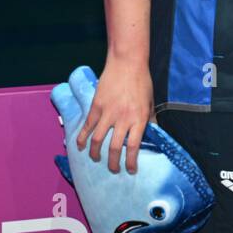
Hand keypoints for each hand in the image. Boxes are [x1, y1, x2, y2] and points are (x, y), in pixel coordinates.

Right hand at [77, 54, 154, 173]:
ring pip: (98, 140)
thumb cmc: (142, 81)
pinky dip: (81, 138)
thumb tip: (154, 134)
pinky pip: (87, 126)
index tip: (131, 170)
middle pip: (114, 148)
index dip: (131, 162)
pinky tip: (79, 145)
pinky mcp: (96, 106)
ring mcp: (108, 113)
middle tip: (112, 169)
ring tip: (96, 159)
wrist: (127, 62)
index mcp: (139, 118)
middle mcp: (123, 118)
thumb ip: (150, 119)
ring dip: (95, 153)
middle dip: (112, 163)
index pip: (134, 146)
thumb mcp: (151, 101)